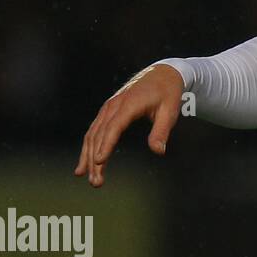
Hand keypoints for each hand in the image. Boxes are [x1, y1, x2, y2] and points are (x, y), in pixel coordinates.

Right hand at [75, 63, 184, 187]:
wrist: (162, 74)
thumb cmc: (168, 94)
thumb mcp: (170, 110)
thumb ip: (162, 130)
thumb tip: (158, 151)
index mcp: (129, 104)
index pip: (114, 127)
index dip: (106, 144)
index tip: (99, 161)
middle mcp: (113, 105)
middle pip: (100, 134)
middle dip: (94, 159)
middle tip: (96, 182)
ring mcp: (108, 108)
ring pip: (93, 134)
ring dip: (88, 156)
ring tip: (86, 177)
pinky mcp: (107, 112)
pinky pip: (95, 131)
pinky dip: (89, 147)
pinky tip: (86, 163)